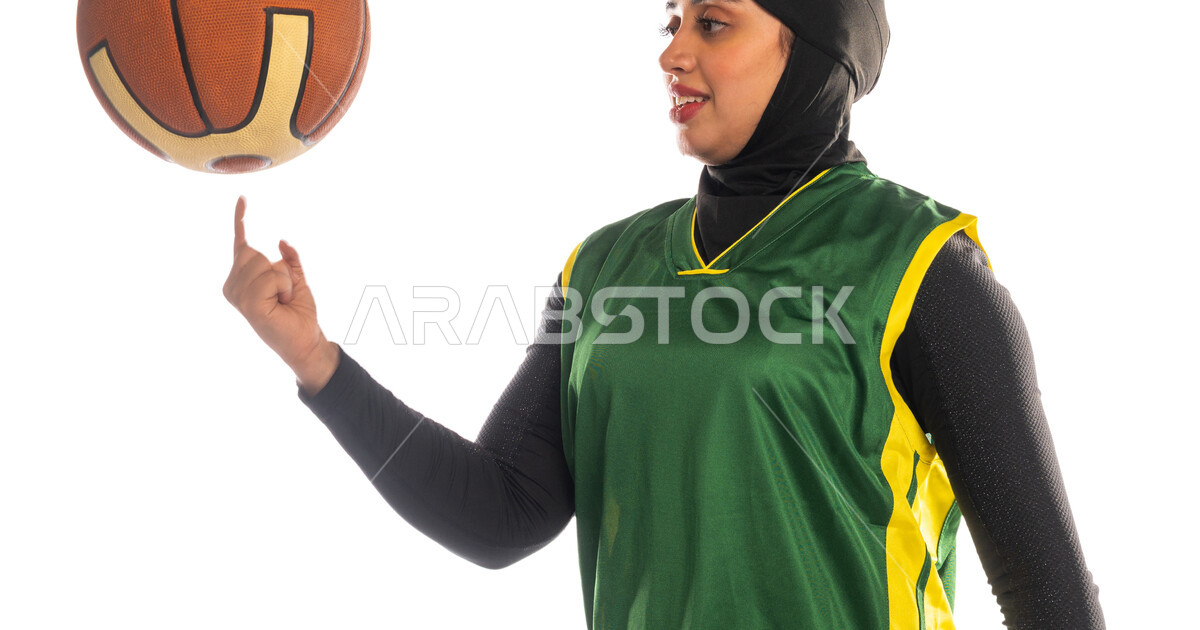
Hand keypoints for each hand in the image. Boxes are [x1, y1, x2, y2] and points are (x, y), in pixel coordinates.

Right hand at [222, 196, 332, 381]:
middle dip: (279, 270)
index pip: (240, 244)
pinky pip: (272, 276)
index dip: (240, 220)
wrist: (305, 340)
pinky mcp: (248, 304)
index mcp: (239, 280)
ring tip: (282, 300)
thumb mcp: (296, 279)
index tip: (242, 199)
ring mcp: (237, 296)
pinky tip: (280, 301)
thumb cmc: (298, 313)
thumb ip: (289, 260)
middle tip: (282, 294)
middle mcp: (232, 286)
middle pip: (255, 252)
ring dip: (284, 281)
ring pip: (266, 264)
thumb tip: (282, 241)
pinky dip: (284, 285)